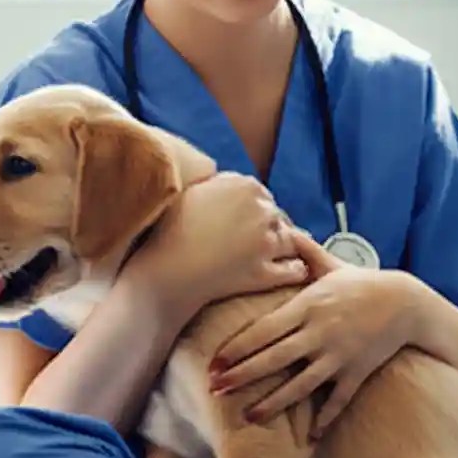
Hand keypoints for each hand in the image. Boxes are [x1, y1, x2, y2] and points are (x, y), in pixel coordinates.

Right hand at [127, 172, 307, 309]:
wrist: (163, 270)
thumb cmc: (168, 231)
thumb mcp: (191, 192)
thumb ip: (220, 185)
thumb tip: (235, 186)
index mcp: (244, 185)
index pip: (261, 195)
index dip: (251, 209)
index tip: (239, 222)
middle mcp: (261, 210)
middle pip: (276, 216)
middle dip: (266, 227)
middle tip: (246, 242)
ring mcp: (266, 243)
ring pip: (290, 240)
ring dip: (280, 248)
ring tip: (262, 257)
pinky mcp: (266, 272)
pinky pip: (295, 269)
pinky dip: (292, 270)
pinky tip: (281, 271)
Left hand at [208, 229, 419, 438]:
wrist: (407, 303)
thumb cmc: (362, 283)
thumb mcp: (330, 265)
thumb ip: (303, 250)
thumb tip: (281, 225)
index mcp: (306, 307)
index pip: (262, 330)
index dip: (235, 348)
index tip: (213, 362)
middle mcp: (319, 333)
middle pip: (273, 359)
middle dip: (242, 376)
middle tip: (215, 389)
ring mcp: (339, 356)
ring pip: (300, 385)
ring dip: (273, 403)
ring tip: (248, 416)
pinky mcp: (358, 373)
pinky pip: (338, 400)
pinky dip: (325, 418)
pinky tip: (308, 436)